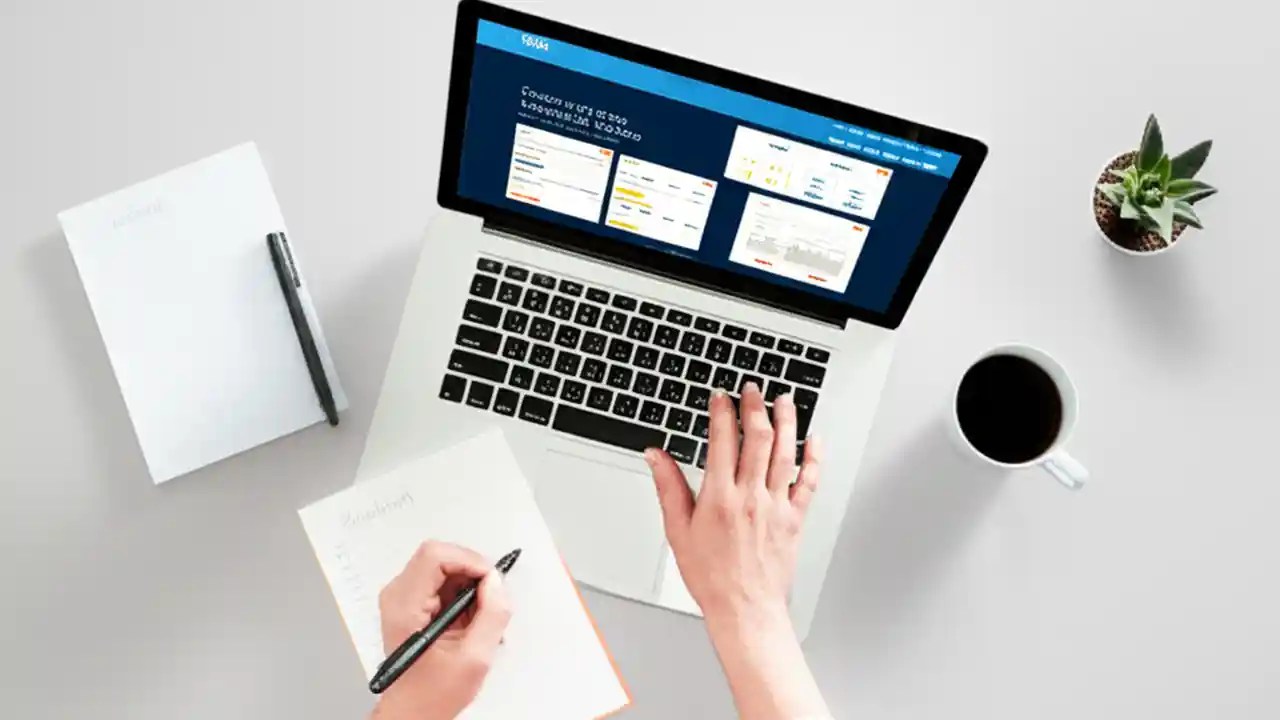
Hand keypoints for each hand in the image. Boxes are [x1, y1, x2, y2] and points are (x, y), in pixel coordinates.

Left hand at [370, 541, 511, 719]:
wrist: (414, 709)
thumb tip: (497, 581)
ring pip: (444, 565)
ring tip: (478, 617)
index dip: (469, 560)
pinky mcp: (411, 600)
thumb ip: (492, 615)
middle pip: (441, 556)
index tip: (490, 580)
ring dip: (469, 585)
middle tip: (489, 600)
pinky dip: (462, 593)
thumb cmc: (434, 693)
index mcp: (405, 608)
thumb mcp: (475, 658)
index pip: (435, 556)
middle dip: (472, 573)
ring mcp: (403, 597)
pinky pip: (442, 579)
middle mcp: (398, 596)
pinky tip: (468, 620)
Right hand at [645, 382, 827, 719]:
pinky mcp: (795, 518)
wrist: (745, 609)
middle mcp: (750, 497)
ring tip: (784, 400)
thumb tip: (656, 455)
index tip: (721, 397)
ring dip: (786, 422)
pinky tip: (814, 439)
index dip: (722, 412)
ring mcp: (776, 506)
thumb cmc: (711, 576)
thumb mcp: (677, 531)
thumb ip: (668, 487)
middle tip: (753, 389)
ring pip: (785, 453)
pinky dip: (813, 457)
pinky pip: (808, 481)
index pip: (722, 441)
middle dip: (755, 407)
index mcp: (719, 498)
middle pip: (757, 439)